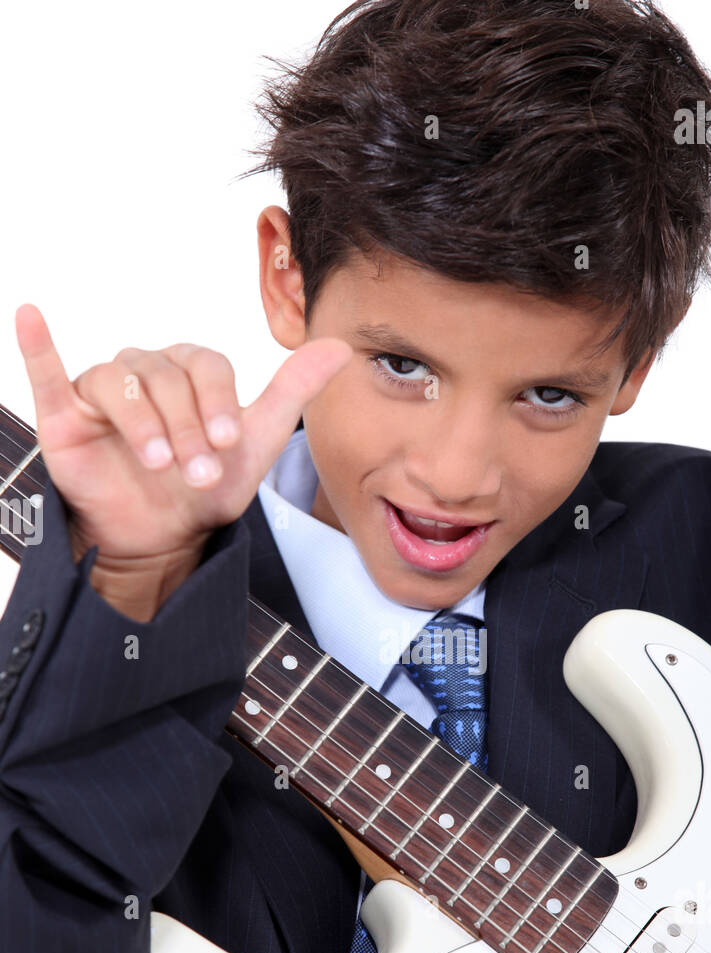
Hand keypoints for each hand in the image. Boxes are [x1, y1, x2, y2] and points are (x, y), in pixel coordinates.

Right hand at [14, 304, 350, 613]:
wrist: (163, 538)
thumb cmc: (204, 489)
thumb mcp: (254, 445)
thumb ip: (293, 392)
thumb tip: (340, 346)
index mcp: (191, 370)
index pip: (206, 367)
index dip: (218, 404)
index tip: (227, 445)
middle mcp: (148, 370)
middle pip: (166, 379)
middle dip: (187, 428)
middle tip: (197, 472)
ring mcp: (105, 388)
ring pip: (122, 381)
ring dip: (144, 424)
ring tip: (157, 464)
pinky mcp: (65, 412)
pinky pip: (47, 372)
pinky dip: (37, 345)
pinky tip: (31, 317)